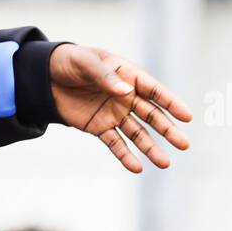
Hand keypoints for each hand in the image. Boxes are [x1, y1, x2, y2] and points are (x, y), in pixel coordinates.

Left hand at [48, 43, 191, 172]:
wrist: (44, 77)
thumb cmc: (69, 62)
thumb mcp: (85, 63)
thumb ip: (105, 77)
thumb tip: (127, 91)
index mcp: (126, 75)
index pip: (153, 90)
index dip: (170, 102)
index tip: (187, 116)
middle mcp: (125, 96)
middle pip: (151, 115)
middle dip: (167, 129)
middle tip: (184, 144)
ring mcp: (114, 113)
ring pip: (137, 133)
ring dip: (151, 148)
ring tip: (165, 164)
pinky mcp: (99, 127)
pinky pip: (115, 143)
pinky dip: (125, 156)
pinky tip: (137, 168)